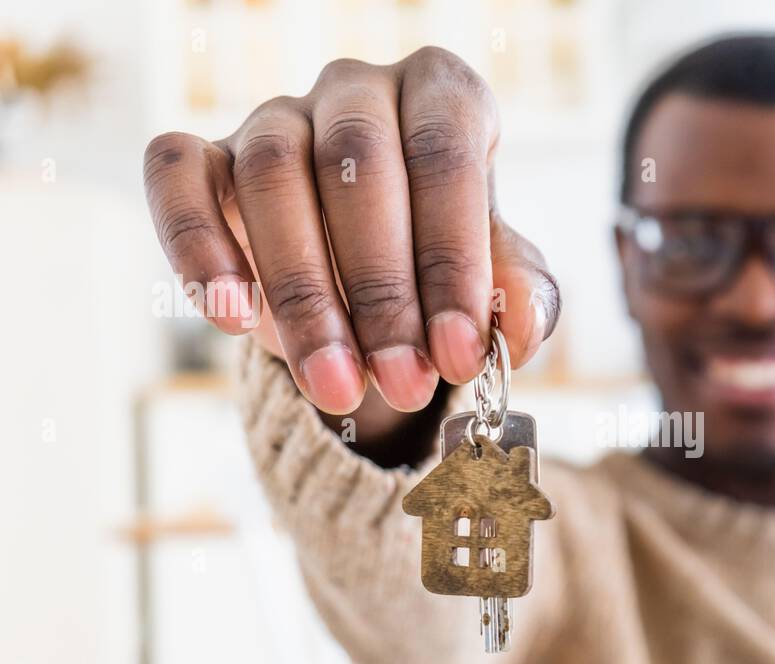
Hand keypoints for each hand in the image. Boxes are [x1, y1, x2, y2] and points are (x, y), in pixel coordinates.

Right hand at [144, 47, 559, 414]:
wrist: (373, 282)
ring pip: (271, 175)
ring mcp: (275, 115)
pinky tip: (232, 318)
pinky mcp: (203, 154)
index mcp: (442, 97)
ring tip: (334, 384)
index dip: (452, 263)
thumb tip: (517, 329)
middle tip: (402, 384)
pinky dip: (197, 245)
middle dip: (383, 293)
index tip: (457, 354)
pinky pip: (177, 175)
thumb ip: (519, 297)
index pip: (444, 160)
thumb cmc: (443, 263)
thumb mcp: (498, 281)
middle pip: (356, 166)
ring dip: (303, 293)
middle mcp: (357, 92)